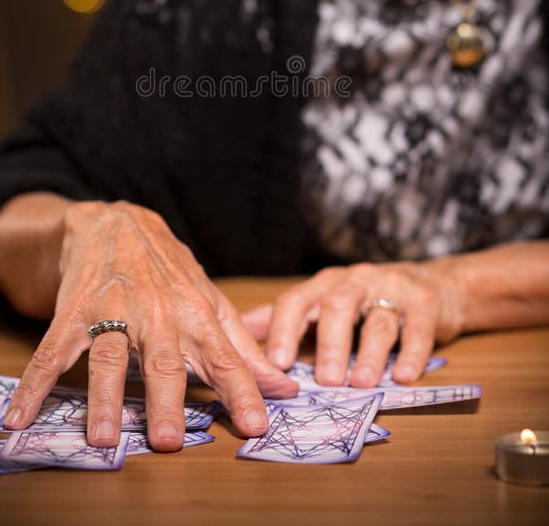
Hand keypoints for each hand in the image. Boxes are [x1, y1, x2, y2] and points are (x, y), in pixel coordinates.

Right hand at [3, 201, 296, 449]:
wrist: (116, 222)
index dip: (242, 391)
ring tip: (103, 437)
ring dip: (104, 396)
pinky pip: (50, 351)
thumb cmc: (169, 273)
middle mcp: (155, 313)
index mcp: (195, 314)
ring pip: (107, 355)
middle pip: (163, 359)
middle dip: (167, 398)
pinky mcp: (72, 312)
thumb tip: (287, 388)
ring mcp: (111, 311)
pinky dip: (33, 385)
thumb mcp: (210, 302)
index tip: (257, 426)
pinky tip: (19, 416)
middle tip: (168, 440)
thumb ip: (244, 348)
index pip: (224, 358)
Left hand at [242, 261, 463, 386]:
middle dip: (329, 344)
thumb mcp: (323, 302)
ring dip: (368, 353)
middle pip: (337, 306)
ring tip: (361, 383)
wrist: (430, 285)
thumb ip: (283, 317)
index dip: (285, 329)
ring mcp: (391, 289)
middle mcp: (355, 281)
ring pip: (378, 319)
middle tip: (323, 380)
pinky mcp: (425, 303)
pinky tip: (403, 375)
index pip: (297, 300)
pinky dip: (411, 353)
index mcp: (324, 284)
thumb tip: (235, 330)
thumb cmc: (366, 300)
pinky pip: (418, 328)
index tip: (276, 364)